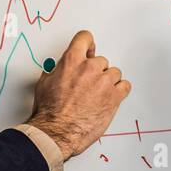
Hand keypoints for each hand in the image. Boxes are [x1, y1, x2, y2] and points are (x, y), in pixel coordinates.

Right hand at [28, 30, 130, 159]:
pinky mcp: (114, 97)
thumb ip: (58, 71)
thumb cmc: (49, 112)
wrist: (57, 132)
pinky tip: (110, 98)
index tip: (89, 49)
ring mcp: (104, 82)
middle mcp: (90, 68)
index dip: (87, 44)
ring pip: (114, 73)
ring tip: (97, 95)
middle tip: (88, 85)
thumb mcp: (45, 83)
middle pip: (101, 60)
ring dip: (107, 82)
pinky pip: (125, 86)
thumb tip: (60, 69)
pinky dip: (119, 91)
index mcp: (72, 61)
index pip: (85, 38)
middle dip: (95, 71)